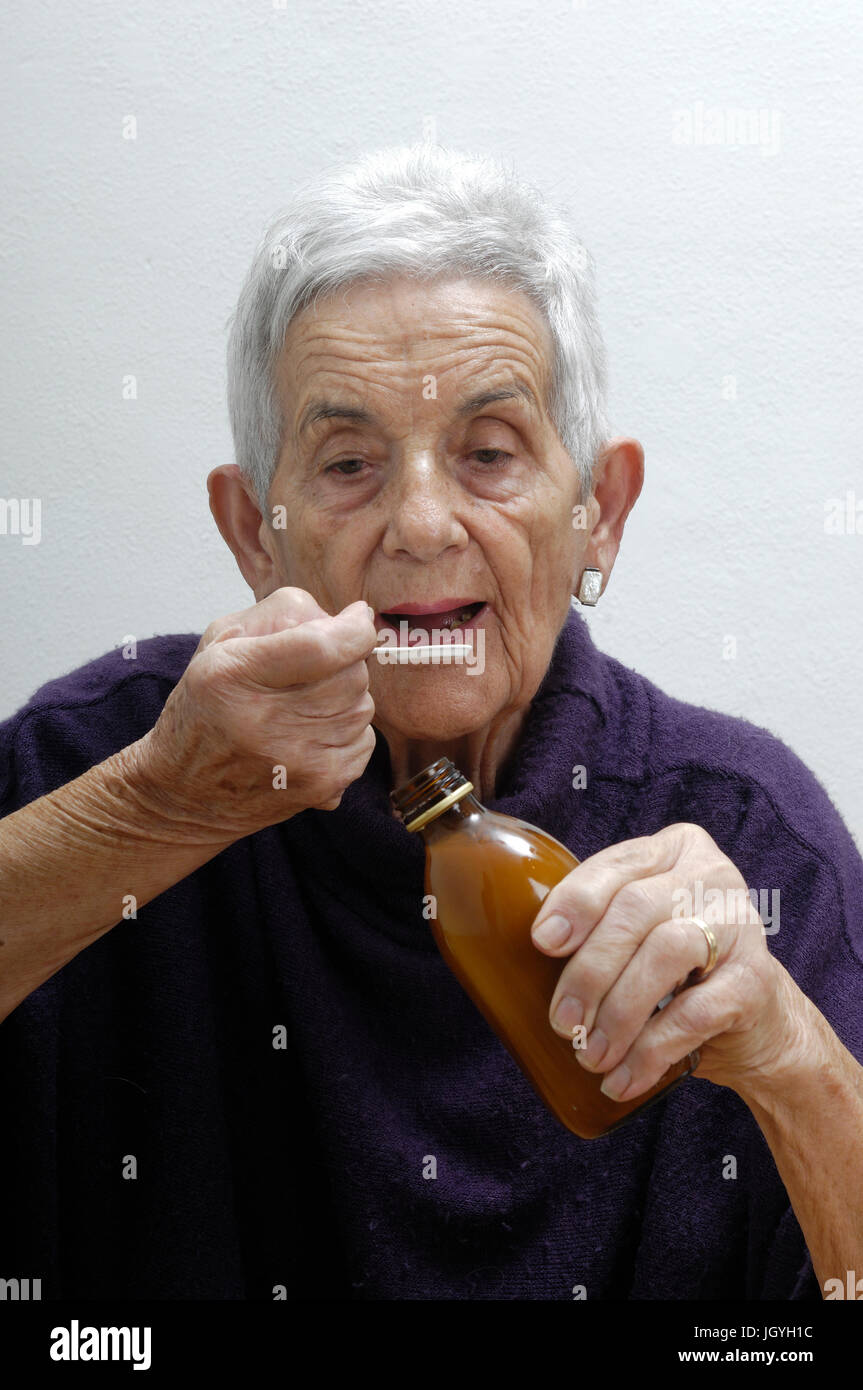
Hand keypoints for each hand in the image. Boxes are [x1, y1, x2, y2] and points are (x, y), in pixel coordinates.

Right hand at [133, 587, 377, 842]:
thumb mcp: (220, 641)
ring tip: (301, 706)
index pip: (323, 647)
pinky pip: (364, 740)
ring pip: (363, 706)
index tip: (356, 616)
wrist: (187, 793)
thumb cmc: (207, 704)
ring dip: (344, 697)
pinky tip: (309, 734)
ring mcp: (297, 762)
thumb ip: (284, 613)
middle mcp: (266, 723)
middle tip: (309, 671)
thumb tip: (354, 618)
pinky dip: (345, 731)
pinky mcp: (321, 787)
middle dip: (343, 661)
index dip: (354, 627)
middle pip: (352, 674)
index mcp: (233, 675)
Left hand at [530, 823, 808, 1102]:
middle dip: (590, 969)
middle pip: (636, 911)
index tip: (543, 942)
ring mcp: (740, 925)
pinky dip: (652, 1050)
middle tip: (563, 1021)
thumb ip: (595, 925)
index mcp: (674, 850)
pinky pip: (696, 1012)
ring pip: (666, 954)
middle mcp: (712, 877)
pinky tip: (625, 1078)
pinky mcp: (756, 981)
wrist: (754, 1022)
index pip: (617, 866)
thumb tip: (519, 951)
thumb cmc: (674, 968)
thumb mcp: (635, 932)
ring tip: (591, 1054)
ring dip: (619, 1012)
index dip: (577, 902)